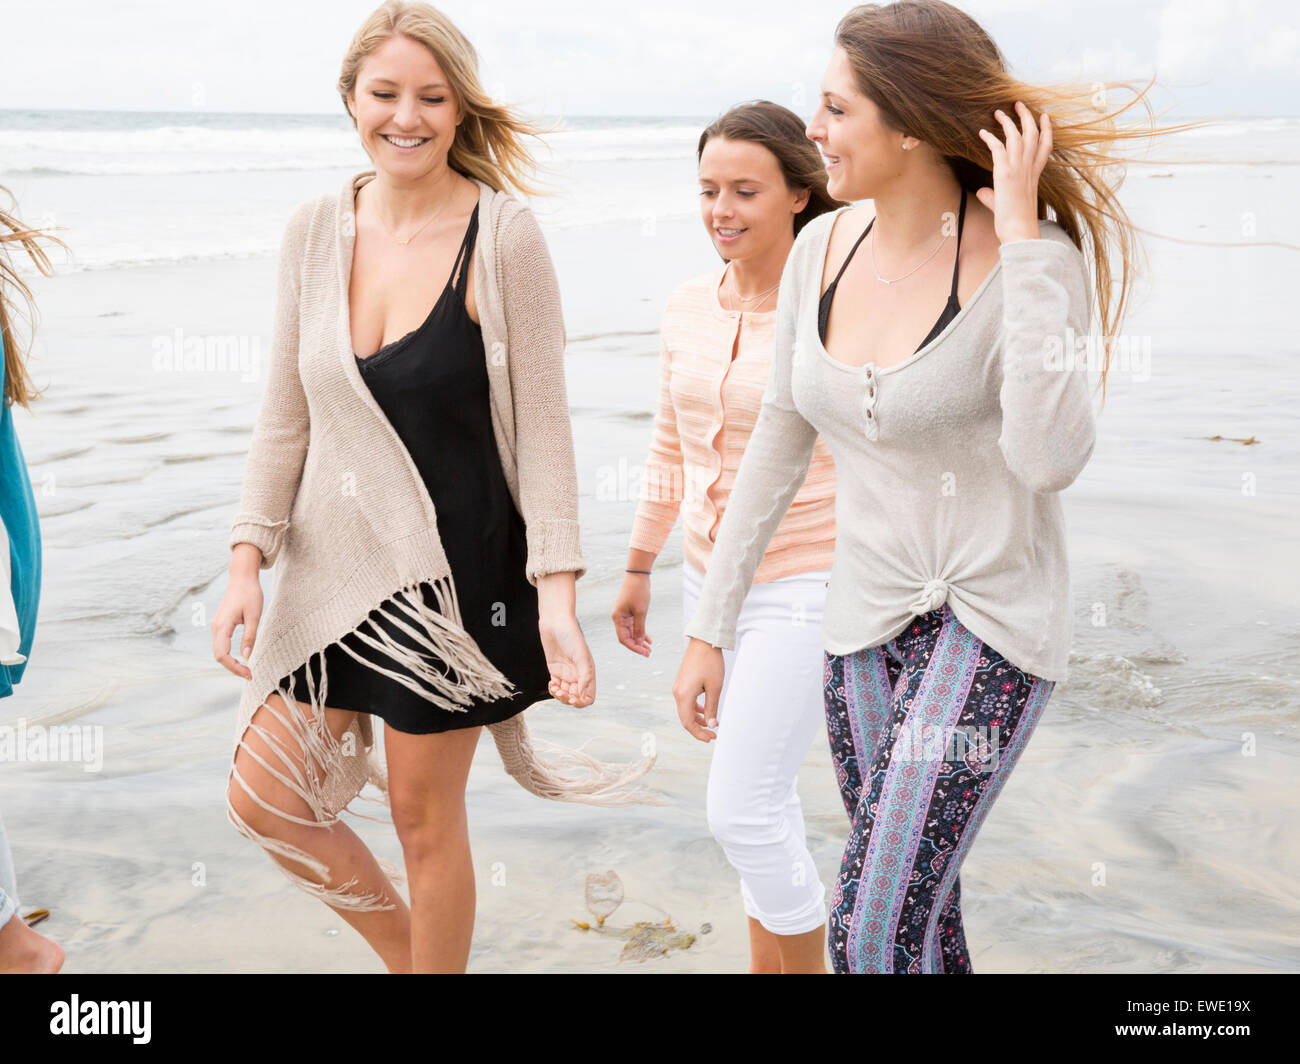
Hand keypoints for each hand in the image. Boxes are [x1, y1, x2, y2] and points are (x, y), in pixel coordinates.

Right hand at [211, 574, 262, 679]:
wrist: (242, 578)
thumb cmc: (250, 594)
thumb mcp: (254, 616)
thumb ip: (249, 637)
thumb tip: (246, 657)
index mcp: (222, 625)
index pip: (222, 655)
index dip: (234, 667)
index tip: (249, 674)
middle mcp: (215, 627)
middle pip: (219, 656)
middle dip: (233, 668)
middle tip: (250, 674)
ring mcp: (216, 626)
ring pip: (219, 651)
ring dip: (230, 662)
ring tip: (246, 669)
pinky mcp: (220, 625)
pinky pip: (221, 644)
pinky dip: (229, 654)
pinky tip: (241, 658)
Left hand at [539, 613, 595, 706]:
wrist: (555, 623)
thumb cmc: (571, 634)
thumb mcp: (581, 655)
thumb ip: (584, 675)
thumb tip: (582, 694)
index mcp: (588, 672)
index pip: (588, 696)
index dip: (582, 701)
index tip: (574, 698)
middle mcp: (578, 674)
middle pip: (576, 697)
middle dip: (568, 699)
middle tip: (561, 693)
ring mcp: (566, 673)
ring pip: (565, 694)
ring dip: (559, 695)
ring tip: (554, 687)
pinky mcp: (555, 670)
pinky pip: (556, 687)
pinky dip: (553, 689)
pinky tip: (551, 683)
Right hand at [610, 574, 652, 656]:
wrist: (638, 575)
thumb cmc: (638, 592)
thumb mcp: (641, 612)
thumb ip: (639, 628)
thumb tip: (638, 642)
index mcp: (618, 618)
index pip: (623, 638)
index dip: (634, 647)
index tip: (644, 653)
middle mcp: (619, 617)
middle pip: (627, 636)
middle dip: (637, 645)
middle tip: (648, 653)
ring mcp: (624, 614)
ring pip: (631, 632)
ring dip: (639, 640)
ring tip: (649, 648)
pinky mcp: (630, 611)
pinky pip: (634, 625)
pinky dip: (641, 632)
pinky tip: (648, 639)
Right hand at [672, 637, 723, 742]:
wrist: (704, 641)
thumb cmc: (710, 662)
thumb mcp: (715, 687)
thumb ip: (712, 708)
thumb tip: (712, 726)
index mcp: (683, 695)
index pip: (688, 722)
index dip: (698, 734)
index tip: (710, 739)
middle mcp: (677, 692)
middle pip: (685, 717)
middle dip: (699, 728)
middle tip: (713, 734)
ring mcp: (679, 687)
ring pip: (686, 709)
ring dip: (698, 719)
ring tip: (713, 724)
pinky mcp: (682, 682)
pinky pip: (687, 701)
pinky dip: (696, 708)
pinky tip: (707, 710)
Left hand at [975, 100, 1050, 244]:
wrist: (1019, 232)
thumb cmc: (1015, 224)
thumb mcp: (1004, 206)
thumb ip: (994, 196)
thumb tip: (983, 192)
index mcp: (1035, 175)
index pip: (1045, 147)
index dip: (1046, 129)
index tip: (1044, 117)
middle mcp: (1029, 169)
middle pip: (1033, 135)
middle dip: (1027, 117)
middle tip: (1019, 104)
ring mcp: (1018, 169)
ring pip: (1017, 136)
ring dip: (1008, 122)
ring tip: (999, 111)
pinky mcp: (1005, 173)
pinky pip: (998, 148)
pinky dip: (990, 138)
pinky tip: (982, 132)